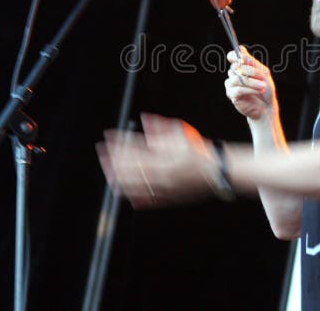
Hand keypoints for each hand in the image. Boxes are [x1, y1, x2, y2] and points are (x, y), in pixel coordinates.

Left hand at [96, 112, 218, 208]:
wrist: (216, 173)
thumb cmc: (199, 153)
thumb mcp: (181, 135)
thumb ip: (161, 127)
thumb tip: (145, 120)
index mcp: (164, 157)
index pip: (133, 149)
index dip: (119, 142)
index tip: (108, 137)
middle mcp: (160, 174)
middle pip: (129, 168)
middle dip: (112, 159)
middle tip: (102, 153)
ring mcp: (162, 188)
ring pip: (133, 185)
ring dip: (117, 178)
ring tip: (108, 172)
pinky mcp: (166, 198)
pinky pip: (144, 199)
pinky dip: (132, 195)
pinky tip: (124, 191)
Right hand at [225, 47, 277, 119]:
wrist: (267, 106)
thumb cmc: (265, 88)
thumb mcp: (262, 72)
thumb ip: (251, 61)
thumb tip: (240, 49)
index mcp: (241, 66)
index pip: (232, 56)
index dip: (234, 56)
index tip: (242, 60)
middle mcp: (234, 74)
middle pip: (236, 67)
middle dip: (251, 71)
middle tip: (263, 76)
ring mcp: (231, 85)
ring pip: (237, 79)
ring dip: (252, 82)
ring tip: (263, 86)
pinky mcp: (232, 95)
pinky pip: (238, 89)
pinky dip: (250, 89)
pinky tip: (259, 90)